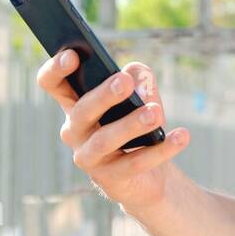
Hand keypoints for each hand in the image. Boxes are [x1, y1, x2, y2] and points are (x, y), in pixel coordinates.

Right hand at [36, 50, 190, 211]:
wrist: (149, 172)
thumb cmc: (137, 123)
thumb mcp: (141, 95)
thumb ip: (140, 77)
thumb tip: (137, 78)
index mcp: (75, 104)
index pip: (53, 83)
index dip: (56, 69)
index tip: (73, 56)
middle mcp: (75, 131)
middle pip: (81, 111)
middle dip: (103, 95)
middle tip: (124, 81)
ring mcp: (89, 158)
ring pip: (104, 140)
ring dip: (130, 124)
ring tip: (155, 113)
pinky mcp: (110, 180)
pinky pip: (135, 163)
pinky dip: (160, 150)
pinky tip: (181, 135)